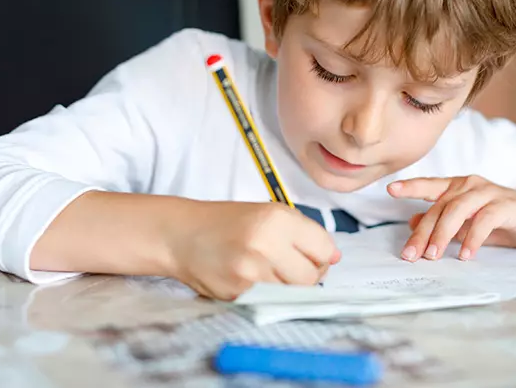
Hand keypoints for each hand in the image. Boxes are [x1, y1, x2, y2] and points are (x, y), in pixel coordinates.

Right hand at [166, 201, 339, 300]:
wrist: (181, 235)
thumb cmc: (228, 223)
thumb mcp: (269, 213)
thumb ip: (304, 233)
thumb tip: (334, 258)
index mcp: (277, 219)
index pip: (324, 249)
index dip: (321, 255)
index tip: (311, 255)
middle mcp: (266, 244)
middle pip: (312, 277)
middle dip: (307, 275)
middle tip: (289, 267)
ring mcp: (251, 273)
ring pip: (293, 293)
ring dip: (288, 288)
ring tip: (269, 273)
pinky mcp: (237, 294)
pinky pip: (270, 302)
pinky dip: (269, 296)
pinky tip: (254, 281)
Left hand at [388, 176, 515, 261]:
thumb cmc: (505, 220)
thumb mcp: (470, 223)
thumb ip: (445, 222)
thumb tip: (413, 223)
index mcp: (460, 187)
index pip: (431, 186)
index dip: (411, 186)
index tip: (390, 189)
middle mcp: (471, 185)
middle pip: (440, 207)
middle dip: (423, 233)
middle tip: (411, 255)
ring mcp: (489, 192)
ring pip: (458, 210)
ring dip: (443, 234)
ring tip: (433, 256)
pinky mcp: (507, 205)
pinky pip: (484, 220)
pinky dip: (472, 238)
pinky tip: (465, 255)